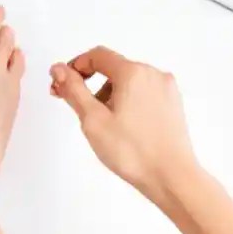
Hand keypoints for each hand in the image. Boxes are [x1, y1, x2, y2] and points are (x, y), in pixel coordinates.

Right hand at [50, 47, 196, 199]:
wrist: (172, 178)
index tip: (63, 85)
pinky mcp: (173, 104)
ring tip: (104, 125)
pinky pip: (144, 93)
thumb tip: (58, 69)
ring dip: (110, 95)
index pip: (97, 55)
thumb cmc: (133, 152)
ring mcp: (166, 89)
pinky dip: (128, 102)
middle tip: (78, 108)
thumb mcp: (93, 120)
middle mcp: (153, 74)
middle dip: (92, 84)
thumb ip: (73, 90)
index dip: (75, 66)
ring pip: (129, 82)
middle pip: (113, 68)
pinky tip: (124, 127)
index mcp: (133, 72)